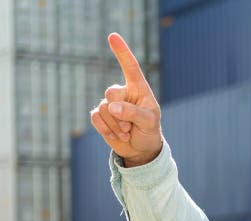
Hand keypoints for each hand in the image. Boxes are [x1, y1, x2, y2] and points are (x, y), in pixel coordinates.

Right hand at [90, 33, 161, 166]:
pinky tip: (118, 136)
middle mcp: (122, 92)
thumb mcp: (149, 122)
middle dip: (121, 114)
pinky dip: (107, 130)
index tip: (112, 36)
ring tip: (127, 132)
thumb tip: (112, 107)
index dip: (122, 52)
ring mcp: (109, 103)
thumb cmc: (149, 131)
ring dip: (116, 126)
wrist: (140, 149)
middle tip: (132, 127)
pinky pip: (96, 118)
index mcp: (138, 88)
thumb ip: (134, 113)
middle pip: (111, 94)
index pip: (130, 67)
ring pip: (103, 109)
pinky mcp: (100, 115)